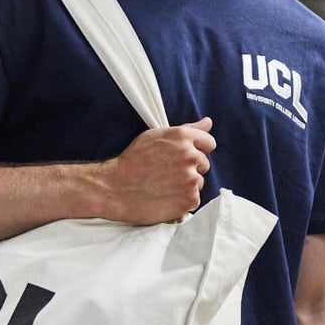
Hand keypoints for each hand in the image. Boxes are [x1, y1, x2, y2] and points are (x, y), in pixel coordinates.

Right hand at [99, 118, 214, 223]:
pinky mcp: (189, 199)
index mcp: (183, 137)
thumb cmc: (132, 161)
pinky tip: (166, 197)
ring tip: (164, 186)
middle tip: (167, 173)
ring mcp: (191, 179)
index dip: (196, 150)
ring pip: (199, 182)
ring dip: (186, 185)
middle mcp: (190, 156)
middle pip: (204, 164)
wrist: (115, 188)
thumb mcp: (155, 136)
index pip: (209, 143)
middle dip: (190, 168)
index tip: (183, 158)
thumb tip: (207, 123)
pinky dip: (183, 201)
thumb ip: (187, 129)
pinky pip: (194, 199)